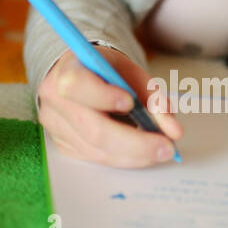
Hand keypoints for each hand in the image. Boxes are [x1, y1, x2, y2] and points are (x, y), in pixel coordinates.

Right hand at [38, 44, 182, 167]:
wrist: (78, 74)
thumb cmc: (105, 71)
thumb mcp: (131, 72)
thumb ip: (154, 97)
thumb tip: (174, 131)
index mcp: (67, 69)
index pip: (77, 85)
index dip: (103, 96)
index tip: (130, 102)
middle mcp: (54, 99)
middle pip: (93, 129)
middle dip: (135, 143)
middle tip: (166, 148)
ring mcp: (55, 125)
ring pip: (96, 150)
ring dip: (133, 155)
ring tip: (158, 150)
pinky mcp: (61, 144)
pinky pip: (94, 158)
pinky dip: (121, 158)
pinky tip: (138, 152)